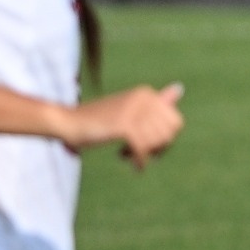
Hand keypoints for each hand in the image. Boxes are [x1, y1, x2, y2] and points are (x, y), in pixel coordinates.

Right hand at [58, 83, 184, 169]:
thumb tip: (180, 87)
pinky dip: (139, 161)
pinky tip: (128, 161)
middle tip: (137, 151)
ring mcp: (134, 110)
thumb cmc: (99, 119)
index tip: (148, 143)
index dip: (165, 139)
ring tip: (126, 153)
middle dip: (157, 147)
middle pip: (169, 134)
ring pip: (157, 143)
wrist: (69, 123)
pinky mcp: (123, 125)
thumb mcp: (130, 108)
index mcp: (147, 93)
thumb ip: (156, 101)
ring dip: (144, 154)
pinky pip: (143, 150)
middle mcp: (143, 98)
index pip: (176, 123)